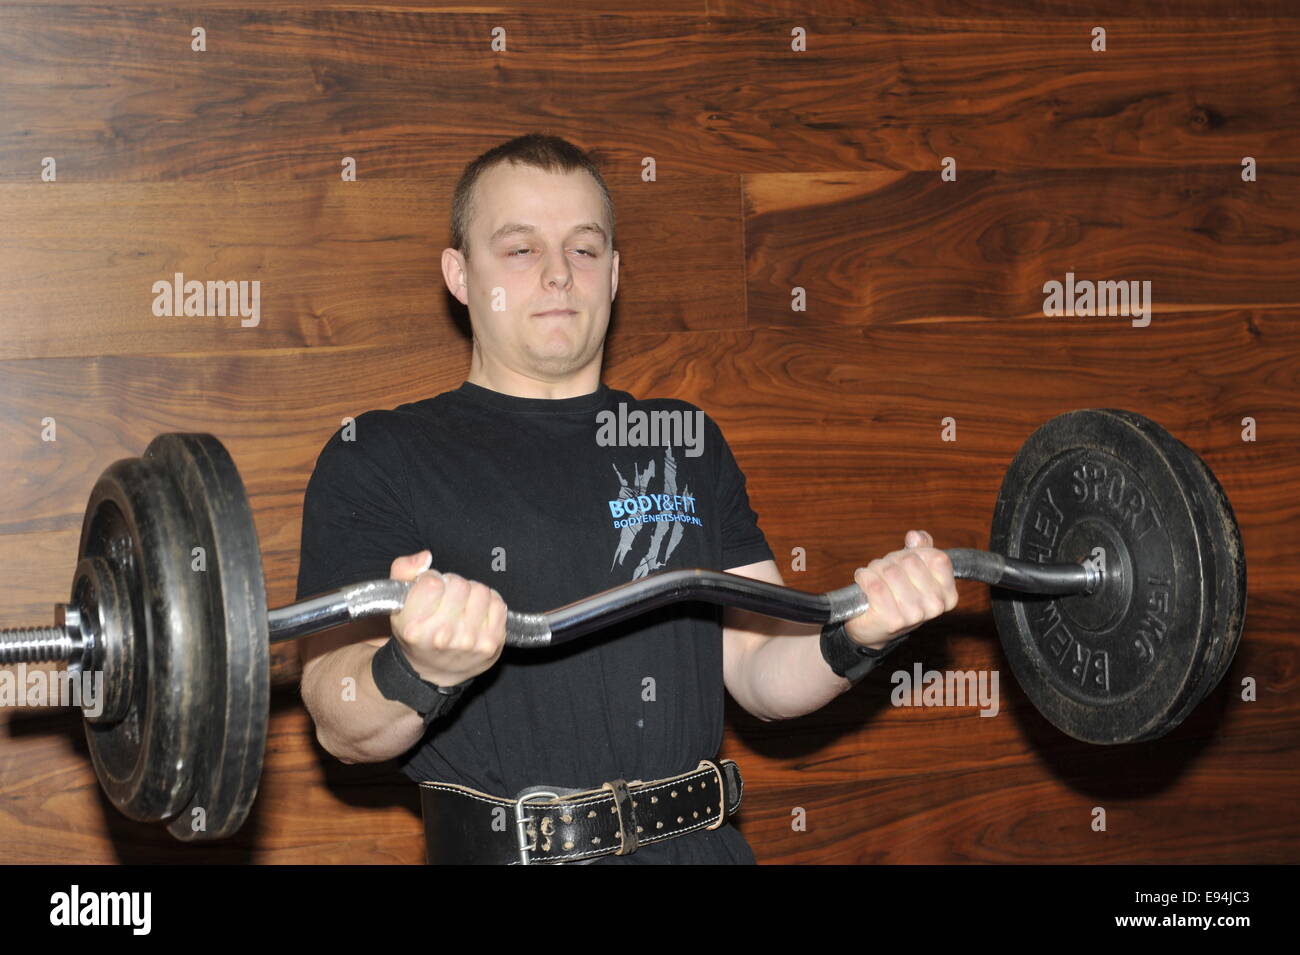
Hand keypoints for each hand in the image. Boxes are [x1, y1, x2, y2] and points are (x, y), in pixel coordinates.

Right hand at [387, 550, 507, 686]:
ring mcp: (469, 642)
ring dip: (472, 593)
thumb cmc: (417, 633)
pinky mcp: (491, 643)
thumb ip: (403, 571)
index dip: (432, 579)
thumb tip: (425, 557)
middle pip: (459, 584)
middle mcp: (442, 637)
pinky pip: (498, 603)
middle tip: (447, 599)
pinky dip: (488, 603)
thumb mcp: (398, 604)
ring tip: (462, 606)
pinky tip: (476, 614)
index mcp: (414, 628)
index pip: (433, 582)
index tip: (430, 589)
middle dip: (453, 585)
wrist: (433, 672)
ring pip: (481, 591)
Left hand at [843, 530, 957, 648]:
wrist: (874, 627)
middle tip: (885, 571)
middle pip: (909, 561)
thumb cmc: (896, 596)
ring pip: (890, 571)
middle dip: (891, 560)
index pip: (937, 557)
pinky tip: (863, 582)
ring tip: (874, 578)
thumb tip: (916, 536)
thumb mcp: (915, 571)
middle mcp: (936, 606)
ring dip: (876, 569)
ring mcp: (915, 614)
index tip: (906, 562)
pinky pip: (875, 584)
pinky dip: (864, 577)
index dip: (915, 553)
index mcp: (948, 594)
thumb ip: (922, 549)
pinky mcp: (892, 620)